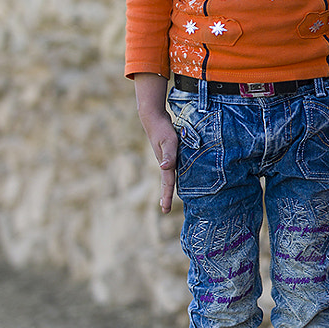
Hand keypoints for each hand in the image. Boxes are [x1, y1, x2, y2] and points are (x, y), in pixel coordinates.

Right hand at [134, 74, 177, 213]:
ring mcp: (165, 158)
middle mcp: (164, 163)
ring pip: (168, 175)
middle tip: (164, 210)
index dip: (167, 197)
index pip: (167, 184)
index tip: (164, 210)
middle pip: (165, 183)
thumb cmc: (162, 129)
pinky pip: (172, 167)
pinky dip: (173, 174)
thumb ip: (168, 154)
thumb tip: (165, 168)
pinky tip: (175, 174)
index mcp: (165, 164)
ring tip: (168, 196)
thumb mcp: (168, 141)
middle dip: (165, 196)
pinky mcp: (167, 152)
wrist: (153, 117)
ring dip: (168, 186)